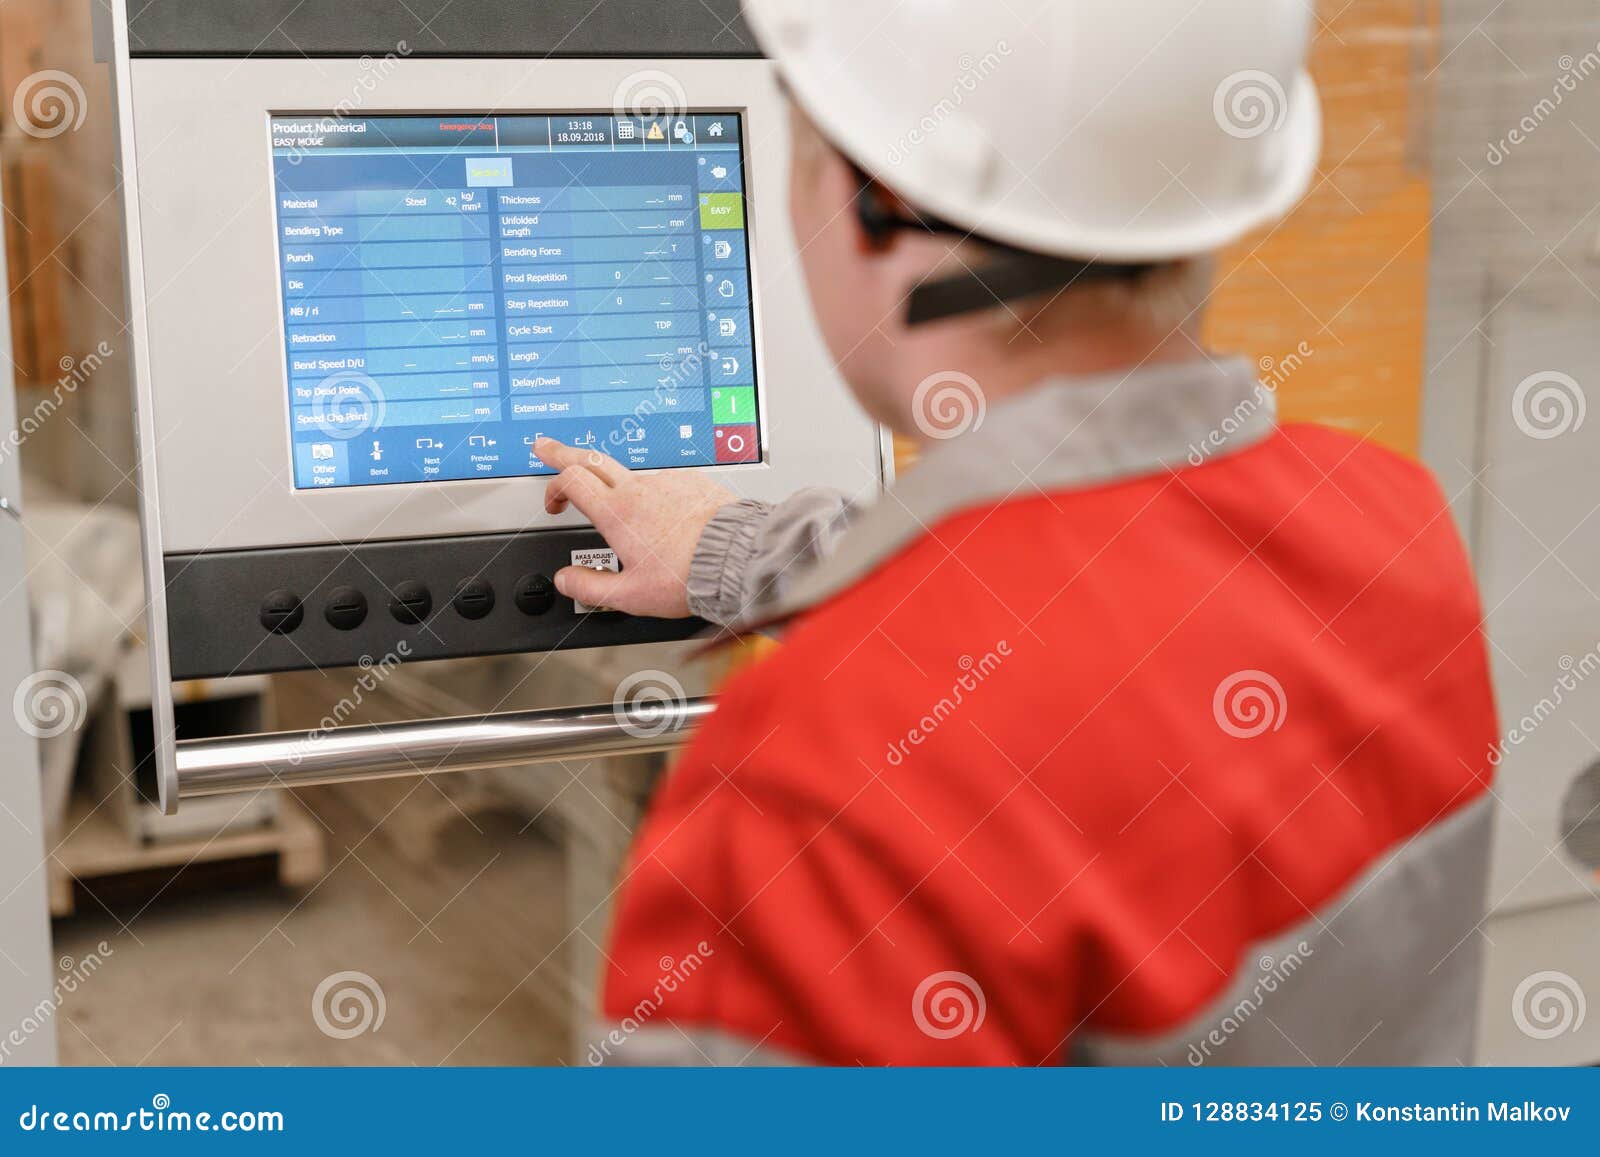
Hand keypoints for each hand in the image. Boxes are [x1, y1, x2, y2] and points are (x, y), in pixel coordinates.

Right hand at [536, 436, 736, 617]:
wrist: (737, 560)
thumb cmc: (688, 578)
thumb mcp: (630, 595)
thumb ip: (591, 587)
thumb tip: (566, 580)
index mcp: (617, 513)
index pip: (571, 480)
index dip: (554, 486)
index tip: (552, 500)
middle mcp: (640, 489)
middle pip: (592, 459)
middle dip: (564, 452)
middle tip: (547, 447)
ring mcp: (668, 482)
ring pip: (633, 477)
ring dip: (620, 488)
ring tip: (633, 522)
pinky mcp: (693, 482)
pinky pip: (667, 485)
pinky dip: (657, 498)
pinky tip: (668, 522)